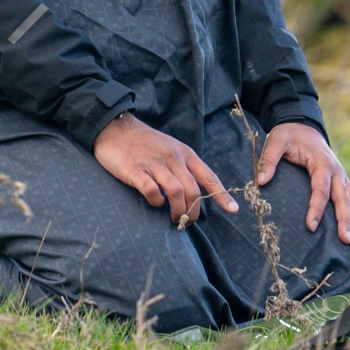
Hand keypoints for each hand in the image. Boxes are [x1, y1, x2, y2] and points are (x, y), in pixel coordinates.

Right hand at [93, 112, 238, 224]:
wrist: (116, 128)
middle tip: (187, 221)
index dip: (222, 194)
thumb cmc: (146, 143)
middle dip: (193, 211)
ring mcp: (155, 164)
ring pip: (176, 192)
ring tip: (174, 218)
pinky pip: (152, 190)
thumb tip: (194, 194)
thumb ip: (183, 168)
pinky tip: (155, 203)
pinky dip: (156, 201)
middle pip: (192, 190)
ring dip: (178, 210)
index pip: (208, 176)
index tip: (233, 210)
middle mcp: (173, 158)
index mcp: (185, 153)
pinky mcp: (136, 171)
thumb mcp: (171, 148)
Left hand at [256, 123, 349, 244]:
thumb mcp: (277, 140)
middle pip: (343, 197)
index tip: (311, 226)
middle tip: (345, 240)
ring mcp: (341, 175)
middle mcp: (336, 170)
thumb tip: (260, 181)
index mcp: (321, 162)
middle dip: (345, 219)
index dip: (317, 208)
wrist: (303, 125)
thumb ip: (269, 159)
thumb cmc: (290, 134)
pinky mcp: (342, 180)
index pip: (321, 189)